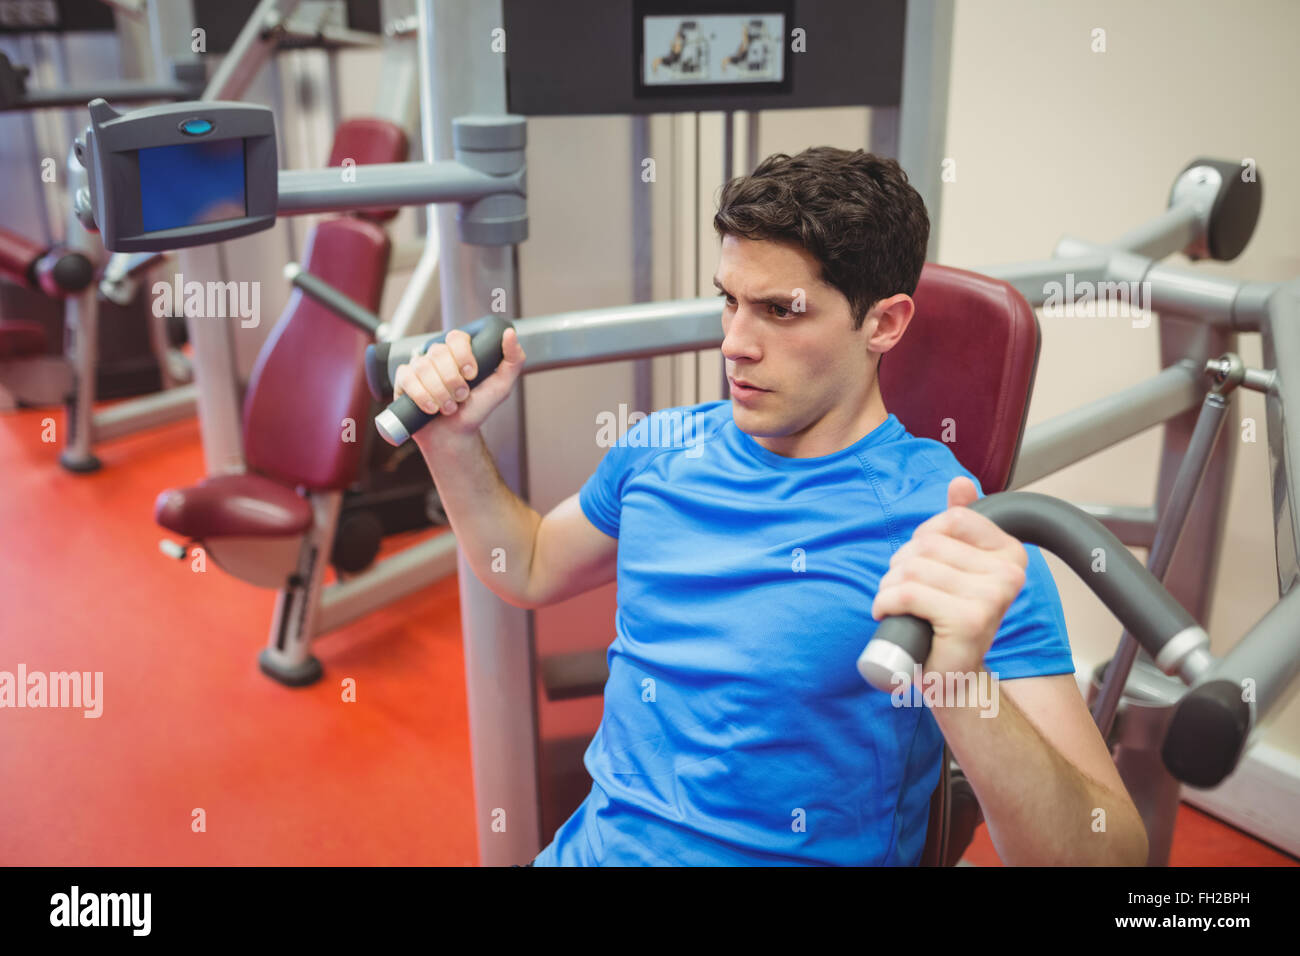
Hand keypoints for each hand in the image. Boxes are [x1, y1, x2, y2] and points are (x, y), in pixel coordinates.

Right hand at [392, 326, 525, 448]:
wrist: (454, 435)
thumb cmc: (476, 409)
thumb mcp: (501, 386)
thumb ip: (513, 360)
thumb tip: (509, 333)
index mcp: (459, 352)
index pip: (456, 338)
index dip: (463, 355)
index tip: (472, 375)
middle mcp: (437, 357)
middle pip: (439, 352)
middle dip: (452, 380)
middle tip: (461, 397)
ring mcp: (418, 367)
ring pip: (423, 367)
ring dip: (439, 392)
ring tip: (448, 407)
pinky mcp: (403, 381)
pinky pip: (407, 379)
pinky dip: (422, 397)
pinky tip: (431, 409)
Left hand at [870, 476, 1027, 682]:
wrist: (953, 677)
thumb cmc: (950, 622)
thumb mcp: (958, 567)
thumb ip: (962, 523)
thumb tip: (960, 483)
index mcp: (1011, 554)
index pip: (953, 519)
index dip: (924, 538)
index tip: (924, 563)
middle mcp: (1009, 574)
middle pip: (927, 543)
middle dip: (900, 564)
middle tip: (903, 590)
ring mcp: (991, 598)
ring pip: (912, 568)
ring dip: (889, 586)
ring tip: (896, 603)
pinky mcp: (968, 621)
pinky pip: (907, 593)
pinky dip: (885, 602)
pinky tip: (888, 613)